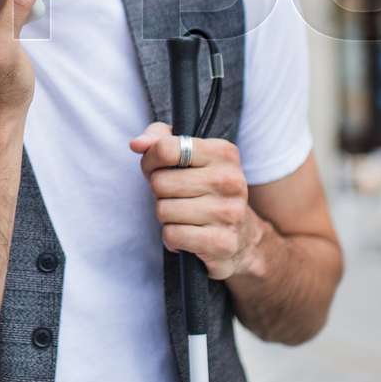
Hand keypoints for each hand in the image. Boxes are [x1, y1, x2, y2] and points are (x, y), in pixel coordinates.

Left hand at [131, 122, 269, 280]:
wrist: (243, 235)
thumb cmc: (206, 188)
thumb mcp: (188, 155)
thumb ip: (159, 139)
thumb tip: (137, 144)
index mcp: (223, 152)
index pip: (165, 149)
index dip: (151, 161)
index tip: (158, 168)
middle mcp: (229, 180)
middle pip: (160, 182)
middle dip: (159, 192)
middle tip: (175, 196)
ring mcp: (229, 212)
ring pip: (163, 210)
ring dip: (166, 216)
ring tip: (184, 215)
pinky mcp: (223, 242)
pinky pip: (173, 235)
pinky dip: (172, 238)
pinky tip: (188, 234)